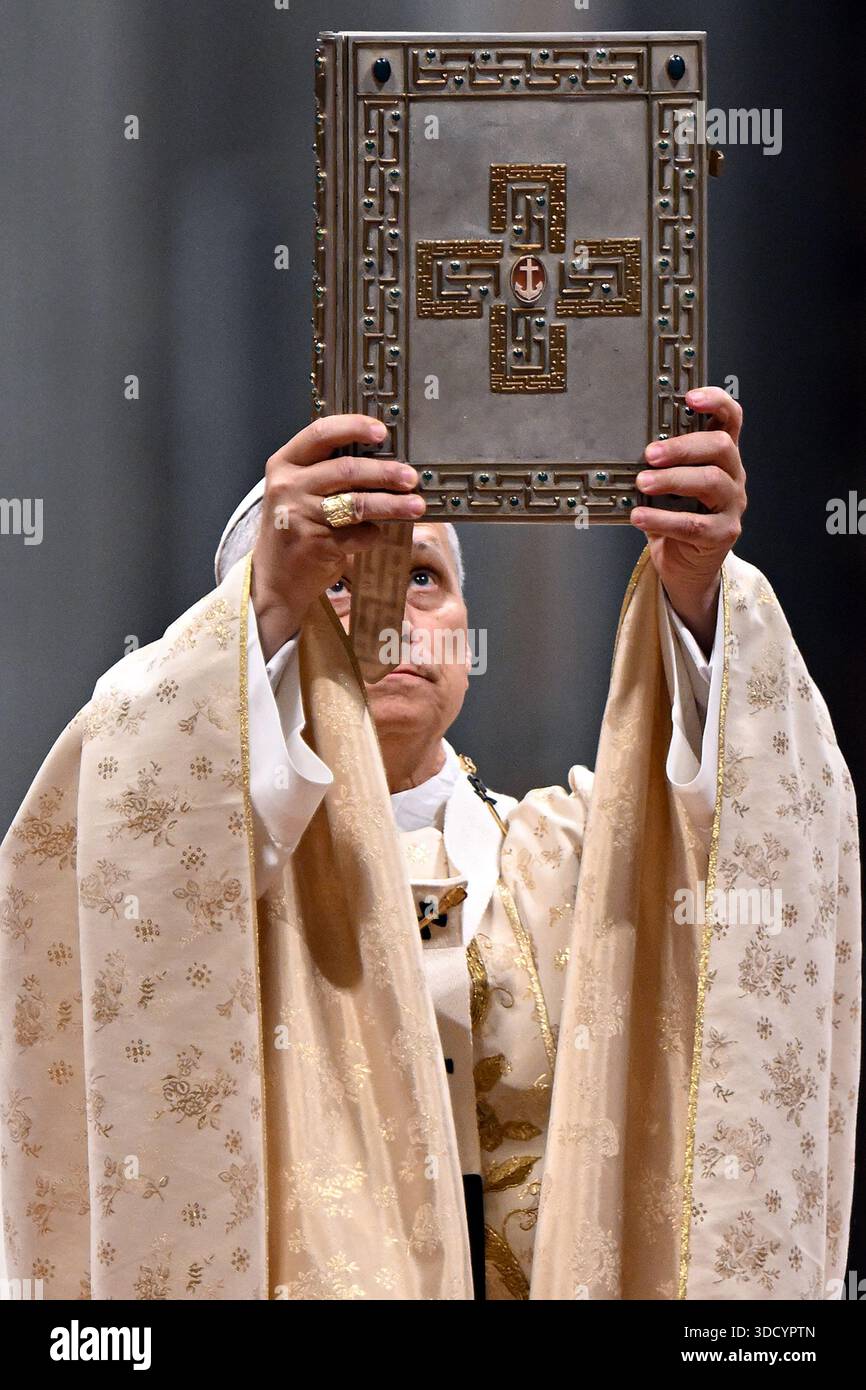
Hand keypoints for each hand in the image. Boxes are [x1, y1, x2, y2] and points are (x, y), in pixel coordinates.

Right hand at [250, 414, 424, 659]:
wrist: (274, 579)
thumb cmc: (295, 529)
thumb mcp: (299, 491)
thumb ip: (328, 472)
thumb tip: (384, 459)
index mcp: (284, 463)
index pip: (321, 433)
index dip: (354, 427)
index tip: (383, 432)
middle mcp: (288, 486)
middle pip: (347, 469)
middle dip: (385, 472)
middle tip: (411, 477)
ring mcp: (299, 515)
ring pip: (357, 503)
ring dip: (392, 505)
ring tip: (416, 506)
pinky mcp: (314, 543)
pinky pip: (358, 535)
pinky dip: (374, 535)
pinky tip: (380, 535)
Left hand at [630, 386, 746, 654]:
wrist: (685, 567)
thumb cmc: (672, 518)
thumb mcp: (665, 487)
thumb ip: (657, 465)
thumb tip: (617, 446)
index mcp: (721, 456)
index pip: (731, 418)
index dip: (715, 401)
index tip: (689, 396)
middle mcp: (732, 476)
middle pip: (721, 446)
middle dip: (683, 446)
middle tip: (650, 453)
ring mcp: (732, 506)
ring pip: (710, 481)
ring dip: (673, 479)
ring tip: (642, 483)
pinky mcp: (722, 535)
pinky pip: (694, 523)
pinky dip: (663, 519)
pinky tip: (639, 516)